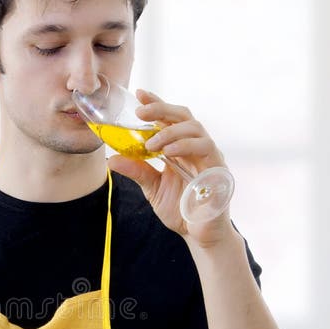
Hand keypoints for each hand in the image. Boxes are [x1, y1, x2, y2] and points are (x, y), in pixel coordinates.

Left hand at [108, 89, 231, 238]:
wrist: (199, 234)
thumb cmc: (181, 209)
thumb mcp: (153, 189)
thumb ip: (137, 171)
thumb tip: (111, 159)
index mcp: (180, 148)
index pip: (169, 119)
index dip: (156, 103)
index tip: (139, 94)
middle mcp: (196, 147)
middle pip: (183, 116)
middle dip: (161, 109)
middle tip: (140, 112)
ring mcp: (209, 155)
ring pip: (195, 128)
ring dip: (170, 131)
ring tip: (151, 143)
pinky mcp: (217, 168)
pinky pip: (205, 148)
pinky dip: (185, 146)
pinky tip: (168, 152)